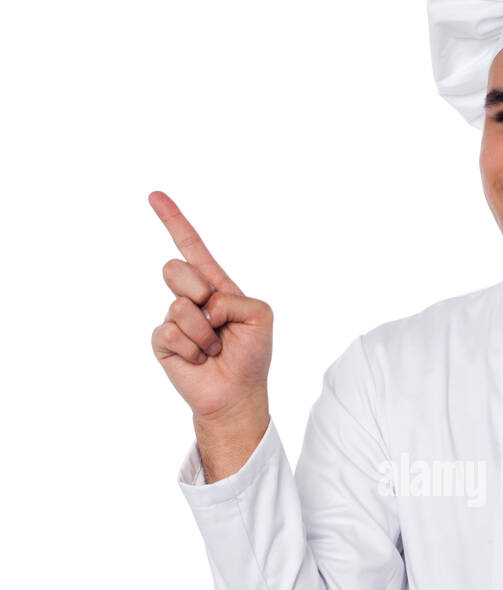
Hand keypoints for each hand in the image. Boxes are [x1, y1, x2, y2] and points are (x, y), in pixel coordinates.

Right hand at [149, 190, 272, 422]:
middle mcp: (191, 298)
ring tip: (214, 348)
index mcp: (215, 285)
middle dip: (198, 291)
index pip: (192, 248)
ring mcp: (174, 319)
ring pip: (179, 306)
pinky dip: (193, 349)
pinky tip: (199, 359)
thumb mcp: (260, 317)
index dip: (173, 221)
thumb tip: (201, 306)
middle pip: (176, 269)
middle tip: (216, 321)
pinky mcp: (162, 342)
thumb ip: (235, 299)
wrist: (237, 394)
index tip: (154, 195)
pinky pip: (171, 333)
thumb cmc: (251, 355)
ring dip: (205, 333)